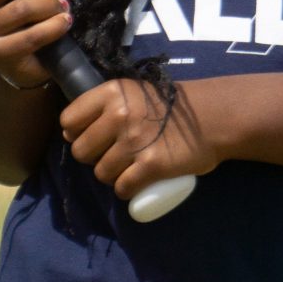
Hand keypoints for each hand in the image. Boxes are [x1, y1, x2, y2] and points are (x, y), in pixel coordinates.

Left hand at [59, 77, 224, 199]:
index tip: (92, 137)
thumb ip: (105, 105)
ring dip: (112, 176)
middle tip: (114, 155)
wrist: (213, 117)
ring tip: (129, 168)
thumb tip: (70, 132)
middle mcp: (119, 115)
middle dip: (94, 158)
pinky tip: (136, 183)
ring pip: (101, 173)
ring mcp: (134, 142)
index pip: (69, 121)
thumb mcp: (133, 92)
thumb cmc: (170, 106)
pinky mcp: (151, 166)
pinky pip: (122, 187)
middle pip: (81, 152)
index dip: (76, 133)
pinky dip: (127, 190)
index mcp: (111, 94)